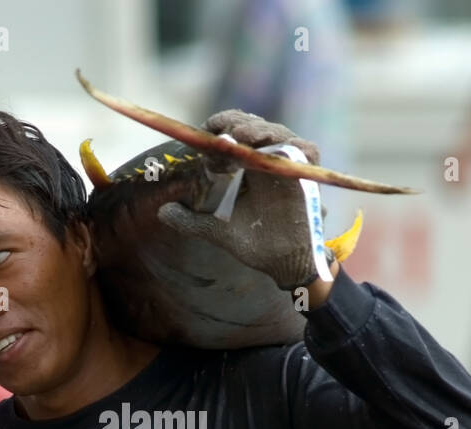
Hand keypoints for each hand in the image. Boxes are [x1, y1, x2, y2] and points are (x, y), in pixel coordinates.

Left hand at [156, 110, 324, 290]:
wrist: (282, 264)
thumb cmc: (257, 244)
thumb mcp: (217, 230)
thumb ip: (191, 221)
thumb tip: (162, 212)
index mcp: (249, 167)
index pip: (235, 135)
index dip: (221, 126)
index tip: (204, 130)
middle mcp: (269, 161)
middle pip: (255, 126)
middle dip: (236, 123)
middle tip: (220, 130)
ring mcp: (290, 165)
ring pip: (277, 133)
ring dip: (257, 130)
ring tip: (237, 135)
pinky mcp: (308, 173)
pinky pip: (303, 149)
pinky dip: (288, 143)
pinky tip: (268, 145)